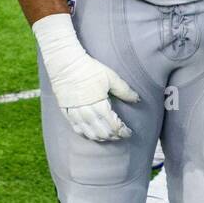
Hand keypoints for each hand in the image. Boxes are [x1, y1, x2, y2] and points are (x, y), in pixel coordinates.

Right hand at [35, 14, 138, 142]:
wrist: (65, 64)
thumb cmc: (89, 69)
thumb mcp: (110, 77)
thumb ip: (124, 90)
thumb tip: (137, 99)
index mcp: (99, 105)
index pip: (113, 125)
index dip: (122, 131)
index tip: (128, 132)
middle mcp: (86, 112)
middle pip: (102, 132)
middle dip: (113, 136)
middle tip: (120, 135)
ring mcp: (75, 114)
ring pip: (89, 133)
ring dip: (101, 138)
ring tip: (108, 137)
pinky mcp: (66, 112)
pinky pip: (77, 129)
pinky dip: (86, 134)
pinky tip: (91, 134)